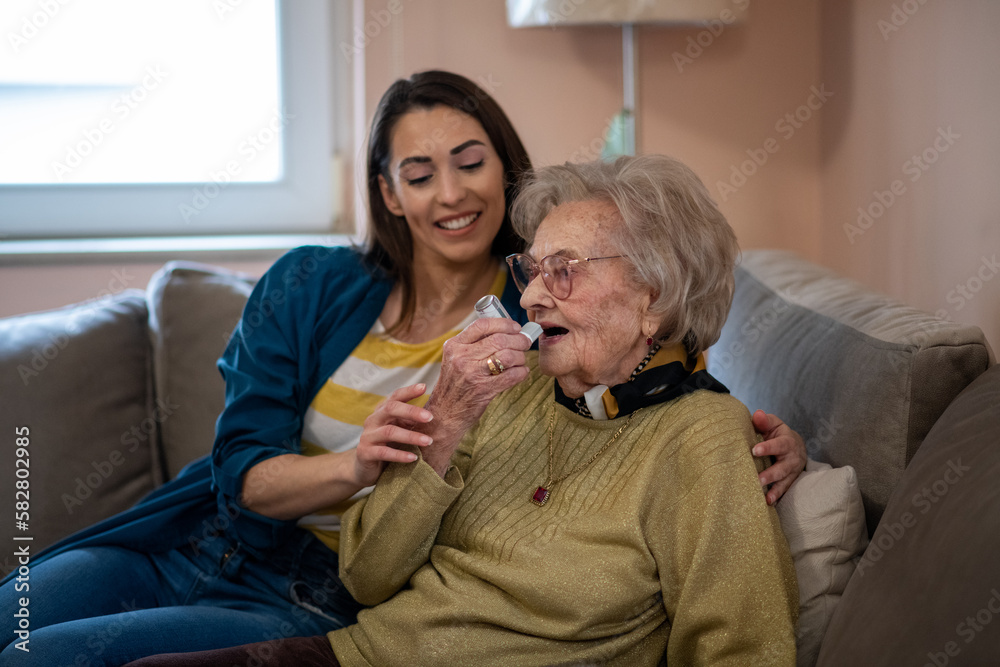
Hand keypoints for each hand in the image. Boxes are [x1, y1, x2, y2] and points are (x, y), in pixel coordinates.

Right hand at [354, 383, 434, 486]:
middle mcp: (373, 420)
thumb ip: (410, 421)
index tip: (424, 387)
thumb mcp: (398, 429)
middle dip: (411, 411)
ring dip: (411, 436)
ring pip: (390, 432)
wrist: (364, 468)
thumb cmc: (387, 445)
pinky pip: (384, 452)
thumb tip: (435, 413)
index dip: (408, 391)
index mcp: (382, 411)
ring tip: (428, 441)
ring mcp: (368, 436)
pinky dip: (400, 455)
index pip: (395, 396)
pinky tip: (414, 458)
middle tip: (430, 417)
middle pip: (391, 409)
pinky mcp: (365, 453)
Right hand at [421, 317, 531, 475]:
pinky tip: (521, 372)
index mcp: (454, 345)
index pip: (482, 325)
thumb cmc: (454, 384)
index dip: (504, 323)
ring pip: (507, 356)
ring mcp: (473, 374)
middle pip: (499, 339)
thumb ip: (472, 344)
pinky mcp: (484, 390)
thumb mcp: (454, 358)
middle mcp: (462, 357)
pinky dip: (521, 372)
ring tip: (521, 360)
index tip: (515, 327)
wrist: (445, 413)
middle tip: (525, 342)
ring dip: (520, 357)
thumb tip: (504, 331)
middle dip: (518, 340)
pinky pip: (512, 376)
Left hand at [751, 410, 806, 505]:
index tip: (754, 451)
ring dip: (775, 490)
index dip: (768, 447)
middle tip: (758, 479)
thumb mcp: (773, 424)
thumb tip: (757, 415)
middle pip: (783, 467)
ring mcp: (792, 471)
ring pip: (784, 481)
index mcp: (787, 441)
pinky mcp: (789, 481)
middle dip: (771, 474)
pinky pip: (784, 490)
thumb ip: (764, 421)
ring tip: (766, 498)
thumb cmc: (777, 433)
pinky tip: (768, 503)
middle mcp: (792, 458)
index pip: (779, 444)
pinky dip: (777, 497)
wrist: (795, 446)